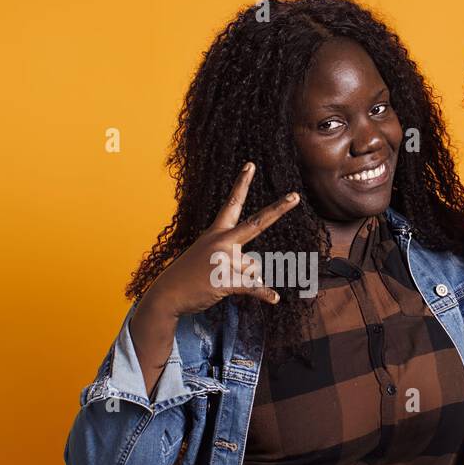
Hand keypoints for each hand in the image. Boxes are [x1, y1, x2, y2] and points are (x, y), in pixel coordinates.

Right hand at [141, 162, 299, 317]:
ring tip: (220, 282)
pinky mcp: (225, 279)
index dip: (241, 183)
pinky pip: (252, 287)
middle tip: (295, 197)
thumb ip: (237, 260)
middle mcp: (221, 242)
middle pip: (256, 223)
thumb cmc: (190, 275)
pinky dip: (265, 294)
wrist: (168, 294)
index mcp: (216, 232)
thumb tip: (259, 274)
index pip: (232, 204)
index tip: (250, 165)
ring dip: (244, 279)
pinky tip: (275, 299)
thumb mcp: (209, 257)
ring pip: (254, 269)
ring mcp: (223, 259)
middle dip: (277, 210)